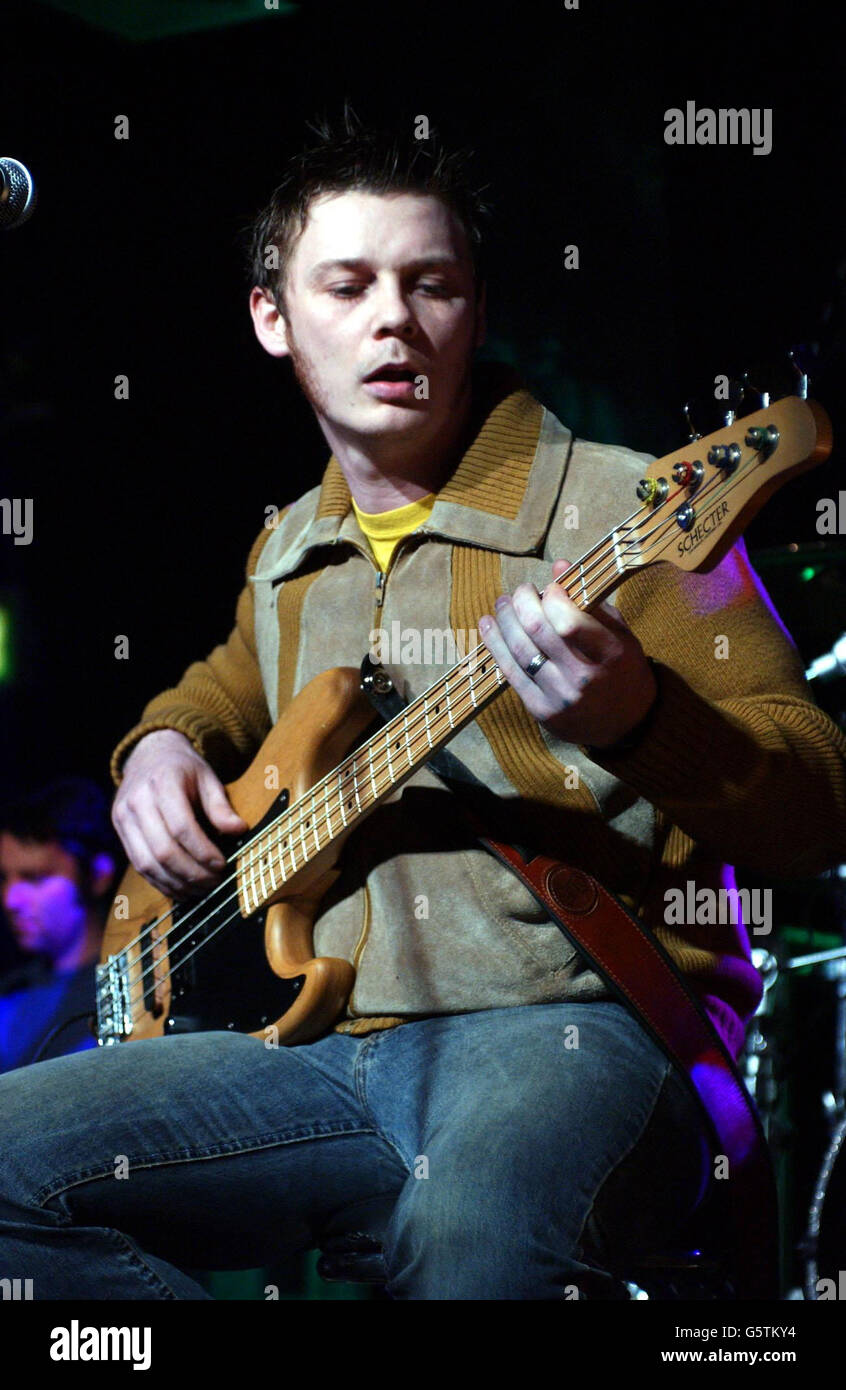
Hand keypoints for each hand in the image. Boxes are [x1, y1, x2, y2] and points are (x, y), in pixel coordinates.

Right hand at [112, 729, 247, 897]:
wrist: (149, 755)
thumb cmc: (183, 768)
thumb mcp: (207, 778)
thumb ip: (220, 805)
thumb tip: (239, 830)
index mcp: (162, 782)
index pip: (181, 827)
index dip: (202, 851)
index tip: (222, 864)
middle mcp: (137, 801)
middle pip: (163, 850)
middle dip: (192, 873)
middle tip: (215, 882)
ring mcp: (123, 817)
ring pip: (147, 863)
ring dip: (176, 883)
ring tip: (202, 889)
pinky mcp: (120, 831)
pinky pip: (138, 865)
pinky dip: (161, 882)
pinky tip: (182, 888)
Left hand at [478, 560, 657, 749]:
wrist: (627, 724)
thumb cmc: (623, 669)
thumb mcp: (620, 634)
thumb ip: (591, 601)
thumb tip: (559, 564)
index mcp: (610, 655)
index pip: (569, 621)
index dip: (552, 596)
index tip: (550, 587)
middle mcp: (584, 678)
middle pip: (538, 630)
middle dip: (523, 601)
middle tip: (521, 590)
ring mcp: (560, 697)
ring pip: (520, 650)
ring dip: (505, 620)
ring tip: (502, 604)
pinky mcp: (541, 710)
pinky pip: (511, 673)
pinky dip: (496, 645)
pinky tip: (488, 626)